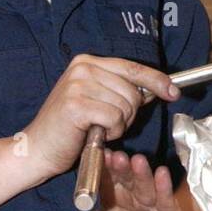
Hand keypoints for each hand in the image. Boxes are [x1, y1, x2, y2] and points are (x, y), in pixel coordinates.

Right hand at [20, 56, 178, 181]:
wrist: (37, 149)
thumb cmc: (70, 128)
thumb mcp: (96, 98)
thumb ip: (120, 88)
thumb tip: (158, 87)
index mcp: (87, 61)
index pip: (133, 67)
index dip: (157, 80)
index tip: (174, 92)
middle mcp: (82, 67)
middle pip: (133, 89)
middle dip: (129, 112)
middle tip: (108, 122)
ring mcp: (77, 85)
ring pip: (126, 106)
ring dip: (119, 124)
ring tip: (98, 127)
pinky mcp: (76, 105)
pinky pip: (115, 118)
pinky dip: (111, 131)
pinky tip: (95, 133)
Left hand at [82, 151, 191, 210]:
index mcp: (116, 196)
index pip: (108, 179)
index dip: (104, 169)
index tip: (100, 158)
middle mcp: (133, 194)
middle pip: (127, 178)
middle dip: (122, 167)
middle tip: (117, 156)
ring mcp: (152, 201)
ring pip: (145, 185)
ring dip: (141, 173)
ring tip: (138, 161)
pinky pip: (165, 199)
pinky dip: (164, 187)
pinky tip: (162, 173)